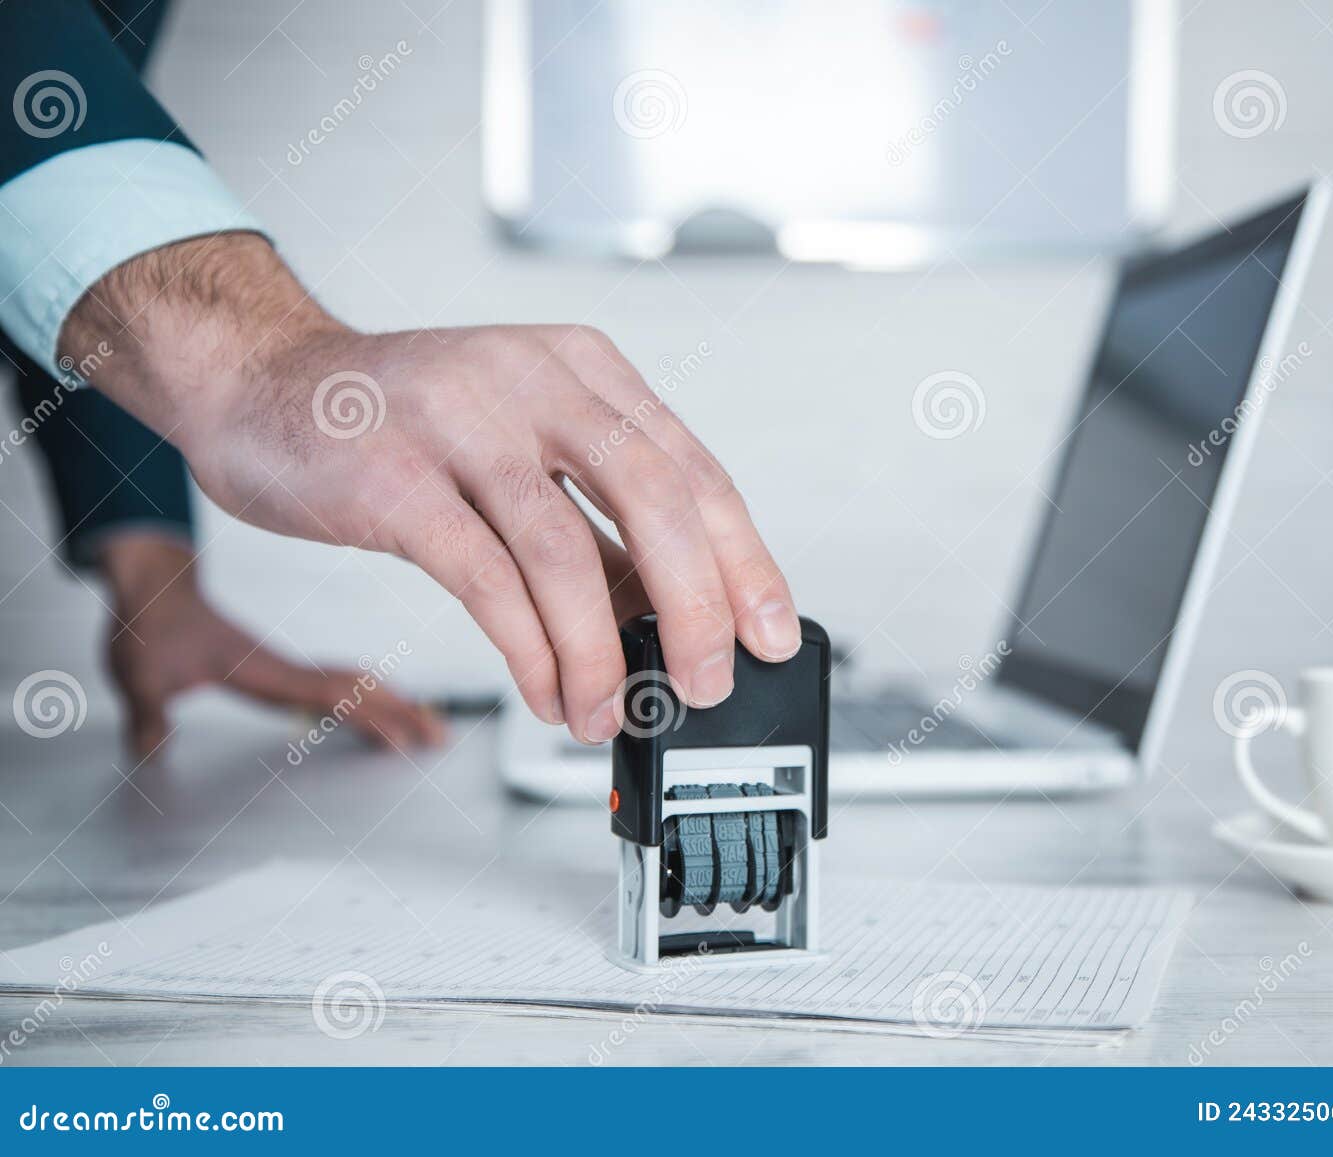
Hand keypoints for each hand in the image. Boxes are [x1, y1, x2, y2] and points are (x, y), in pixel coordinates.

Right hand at [60, 234, 801, 745]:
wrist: (259, 380)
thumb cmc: (400, 423)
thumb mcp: (519, 448)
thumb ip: (591, 527)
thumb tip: (669, 621)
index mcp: (582, 369)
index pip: (693, 469)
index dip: (744, 560)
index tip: (772, 632)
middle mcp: (532, 381)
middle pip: (655, 500)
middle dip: (696, 608)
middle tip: (706, 682)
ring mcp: (459, 422)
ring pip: (565, 553)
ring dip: (600, 652)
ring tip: (607, 709)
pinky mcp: (392, 477)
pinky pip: (485, 579)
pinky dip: (529, 651)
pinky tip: (545, 690)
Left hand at [100, 532, 445, 760]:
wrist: (154, 585)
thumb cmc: (149, 627)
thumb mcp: (137, 676)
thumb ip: (146, 716)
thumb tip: (149, 752)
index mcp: (260, 669)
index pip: (325, 693)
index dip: (367, 713)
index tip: (401, 734)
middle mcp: (282, 667)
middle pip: (355, 686)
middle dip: (400, 710)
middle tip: (439, 734)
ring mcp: (284, 666)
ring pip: (352, 682)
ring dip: (391, 702)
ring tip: (428, 725)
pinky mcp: (278, 668)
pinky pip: (334, 682)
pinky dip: (366, 697)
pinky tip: (380, 711)